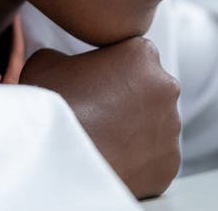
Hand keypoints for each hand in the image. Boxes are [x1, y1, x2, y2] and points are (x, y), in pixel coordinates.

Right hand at [18, 37, 180, 199]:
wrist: (57, 160)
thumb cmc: (52, 107)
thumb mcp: (46, 61)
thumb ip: (66, 55)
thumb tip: (65, 63)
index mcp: (142, 53)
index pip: (134, 57)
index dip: (113, 72)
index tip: (96, 86)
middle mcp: (167, 86)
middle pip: (151, 90)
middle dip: (130, 101)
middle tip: (98, 115)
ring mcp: (172, 127)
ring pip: (156, 127)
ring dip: (137, 132)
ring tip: (103, 142)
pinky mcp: (170, 163)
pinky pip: (157, 161)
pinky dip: (140, 163)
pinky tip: (114, 162)